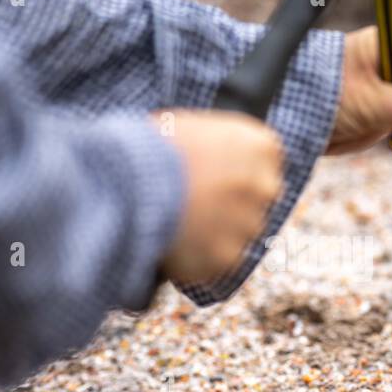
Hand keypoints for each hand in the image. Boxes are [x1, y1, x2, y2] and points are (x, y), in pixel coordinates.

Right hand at [158, 110, 283, 284]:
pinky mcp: (227, 259)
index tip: (214, 177)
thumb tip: (218, 164)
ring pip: (238, 235)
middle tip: (197, 206)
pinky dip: (197, 258)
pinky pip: (216, 261)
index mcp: (259, 146)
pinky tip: (172, 242)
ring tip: (177, 224)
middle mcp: (264, 186)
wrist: (126, 183)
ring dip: (215, 234)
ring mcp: (248, 225)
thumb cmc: (149, 147)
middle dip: (233, 205)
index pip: (266, 164)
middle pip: (258, 201)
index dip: (236, 172)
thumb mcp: (193, 129)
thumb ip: (218, 149)